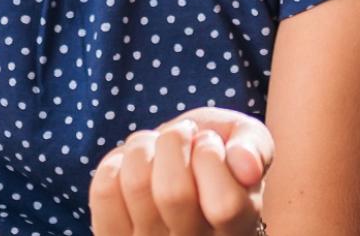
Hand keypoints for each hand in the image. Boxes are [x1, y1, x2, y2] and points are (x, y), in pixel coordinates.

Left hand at [89, 107, 273, 235]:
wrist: (184, 171)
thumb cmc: (219, 155)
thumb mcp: (249, 143)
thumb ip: (255, 149)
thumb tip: (245, 166)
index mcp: (237, 230)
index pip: (225, 205)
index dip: (212, 157)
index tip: (209, 142)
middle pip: (173, 193)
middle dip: (175, 140)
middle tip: (183, 134)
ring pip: (136, 184)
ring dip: (145, 144)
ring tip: (158, 147)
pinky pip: (104, 190)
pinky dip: (117, 161)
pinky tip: (134, 165)